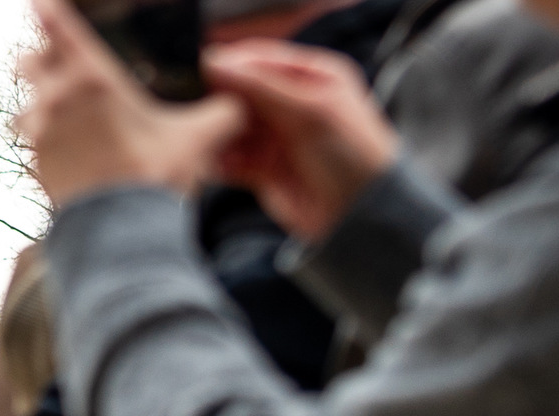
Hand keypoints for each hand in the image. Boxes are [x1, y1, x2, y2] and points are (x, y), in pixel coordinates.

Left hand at [18, 0, 244, 207]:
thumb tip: (241, 104)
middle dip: (37, 59)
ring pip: (22, 107)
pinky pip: (29, 147)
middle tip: (52, 62)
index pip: (60, 30)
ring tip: (54, 113)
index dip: (49, 12)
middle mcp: (57, 102)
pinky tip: (61, 151)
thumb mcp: (200, 137)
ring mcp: (40, 136)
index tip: (41, 1)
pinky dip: (41, 145)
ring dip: (35, 106)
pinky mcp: (34, 168)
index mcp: (92, 79)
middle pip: (28, 63)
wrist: (117, 234)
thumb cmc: (154, 176)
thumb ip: (222, 113)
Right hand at [206, 40, 397, 241]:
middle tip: (201, 115)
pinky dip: (217, 162)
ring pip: (229, 126)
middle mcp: (292, 103)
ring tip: (204, 144)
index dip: (230, 65)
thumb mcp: (310, 110)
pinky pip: (228, 159)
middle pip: (240, 93)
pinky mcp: (262, 168)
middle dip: (219, 103)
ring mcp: (276, 136)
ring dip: (214, 135)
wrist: (358, 212)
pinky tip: (211, 165)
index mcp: (313, 76)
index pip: (260, 60)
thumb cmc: (352, 154)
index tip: (201, 72)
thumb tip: (217, 64)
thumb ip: (263, 87)